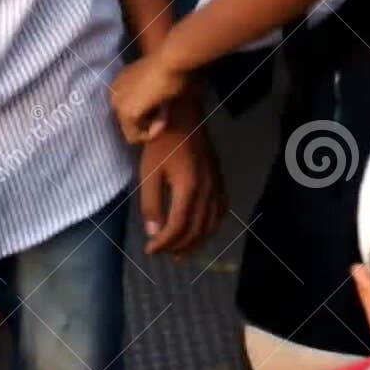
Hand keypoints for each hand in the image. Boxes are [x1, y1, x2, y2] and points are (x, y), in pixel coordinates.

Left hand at [111, 53, 187, 142]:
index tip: (164, 105)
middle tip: (166, 111)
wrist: (171, 59)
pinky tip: (164, 115)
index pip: (130, 112)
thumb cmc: (170, 67)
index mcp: (118, 85)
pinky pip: (138, 137)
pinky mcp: (127, 113)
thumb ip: (149, 99)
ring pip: (133, 132)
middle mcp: (113, 94)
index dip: (150, 114)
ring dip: (153, 127)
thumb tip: (152, 114)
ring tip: (166, 111)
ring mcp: (118, 104)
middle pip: (129, 124)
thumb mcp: (155, 84)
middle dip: (150, 123)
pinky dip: (154, 131)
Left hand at [137, 114, 225, 257]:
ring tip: (182, 253)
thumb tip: (153, 233)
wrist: (184, 116)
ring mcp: (216, 186)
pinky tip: (203, 231)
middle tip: (162, 254)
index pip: (178, 227)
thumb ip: (152, 204)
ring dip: (197, 242)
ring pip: (211, 224)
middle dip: (178, 246)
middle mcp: (207, 191)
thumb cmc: (162, 143)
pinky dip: (212, 226)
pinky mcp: (219, 180)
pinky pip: (221, 211)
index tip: (149, 250)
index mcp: (189, 189)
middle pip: (197, 230)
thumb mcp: (149, 172)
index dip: (164, 243)